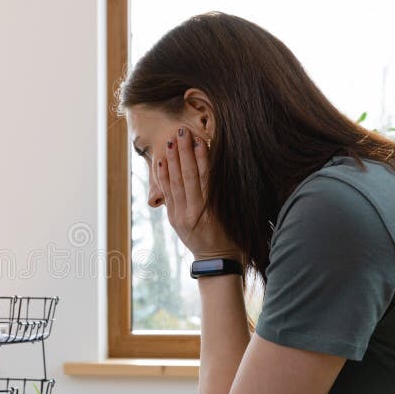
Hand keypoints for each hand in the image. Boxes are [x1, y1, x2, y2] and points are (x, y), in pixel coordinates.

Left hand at [157, 127, 240, 262]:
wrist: (216, 260)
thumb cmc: (232, 237)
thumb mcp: (233, 216)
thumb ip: (222, 194)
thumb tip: (218, 165)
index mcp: (211, 211)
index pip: (205, 178)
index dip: (201, 157)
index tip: (199, 139)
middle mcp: (192, 212)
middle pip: (187, 176)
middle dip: (184, 153)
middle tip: (181, 132)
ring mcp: (180, 215)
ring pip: (174, 183)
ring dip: (172, 160)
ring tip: (170, 141)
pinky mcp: (173, 217)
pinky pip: (167, 193)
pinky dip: (163, 177)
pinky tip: (161, 162)